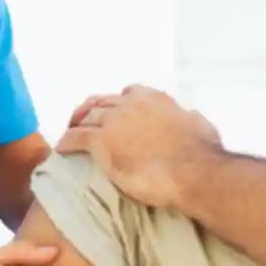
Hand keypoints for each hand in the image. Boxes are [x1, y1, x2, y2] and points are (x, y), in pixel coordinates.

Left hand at [58, 85, 222, 208]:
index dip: (116, 104)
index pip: (127, 94)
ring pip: (86, 118)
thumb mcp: (199, 124)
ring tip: (71, 135)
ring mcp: (114, 122)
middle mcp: (130, 104)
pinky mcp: (102, 143)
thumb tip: (188, 117)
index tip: (113, 112)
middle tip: (82, 121)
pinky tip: (61, 150)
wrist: (195, 172)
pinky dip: (67, 142)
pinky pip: (76, 138)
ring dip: (76, 125)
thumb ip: (187, 118)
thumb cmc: (203, 152)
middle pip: (101, 103)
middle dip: (90, 111)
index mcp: (154, 98)